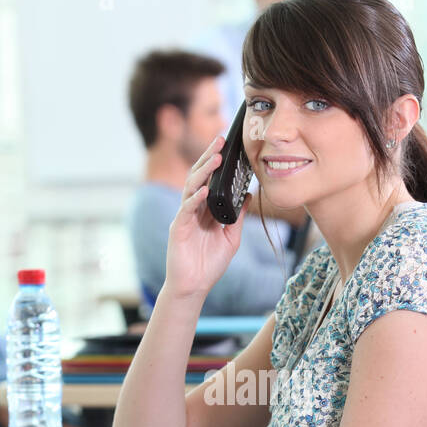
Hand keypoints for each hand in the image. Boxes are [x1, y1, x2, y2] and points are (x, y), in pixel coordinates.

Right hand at [164, 134, 251, 300]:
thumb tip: (249, 194)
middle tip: (220, 139)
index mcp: (205, 209)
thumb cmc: (210, 264)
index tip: (228, 146)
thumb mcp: (232, 237)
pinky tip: (205, 191)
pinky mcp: (177, 229)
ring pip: (191, 187)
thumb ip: (239, 216)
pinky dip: (196, 199)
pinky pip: (186, 209)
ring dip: (203, 172)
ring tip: (215, 159)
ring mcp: (184, 217)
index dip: (217, 162)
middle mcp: (193, 208)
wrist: (194, 286)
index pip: (210, 179)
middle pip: (199, 176)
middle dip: (209, 157)